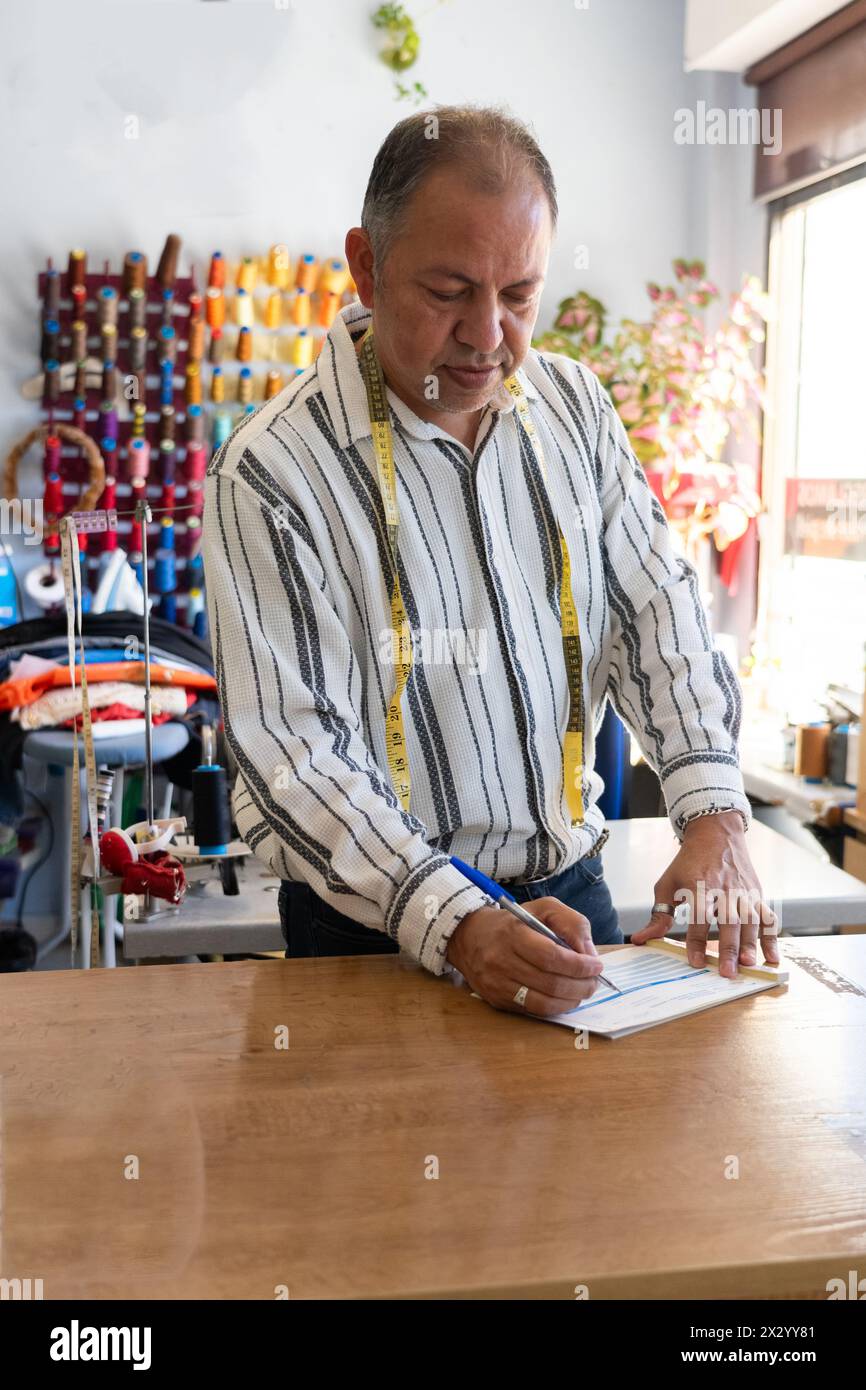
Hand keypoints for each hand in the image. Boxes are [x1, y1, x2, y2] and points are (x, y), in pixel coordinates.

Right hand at [446, 899, 604, 1015]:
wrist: (469, 936)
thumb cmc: (513, 922)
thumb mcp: (543, 908)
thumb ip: (571, 924)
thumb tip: (589, 954)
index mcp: (514, 934)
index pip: (552, 957)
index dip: (579, 965)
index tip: (596, 966)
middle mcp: (502, 960)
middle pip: (551, 982)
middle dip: (581, 985)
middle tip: (594, 982)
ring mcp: (497, 983)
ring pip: (543, 1002)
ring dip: (571, 1000)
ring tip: (583, 991)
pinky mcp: (497, 999)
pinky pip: (532, 1010)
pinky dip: (555, 1007)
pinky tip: (564, 998)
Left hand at [631, 811, 778, 977]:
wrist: (716, 833)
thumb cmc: (689, 861)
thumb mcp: (668, 883)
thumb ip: (658, 914)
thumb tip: (642, 939)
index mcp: (699, 886)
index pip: (699, 917)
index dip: (697, 941)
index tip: (696, 962)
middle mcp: (724, 889)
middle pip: (729, 922)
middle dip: (728, 948)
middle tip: (727, 973)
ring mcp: (744, 892)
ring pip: (751, 921)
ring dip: (750, 945)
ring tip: (748, 966)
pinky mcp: (757, 894)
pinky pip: (768, 917)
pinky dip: (772, 938)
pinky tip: (772, 957)